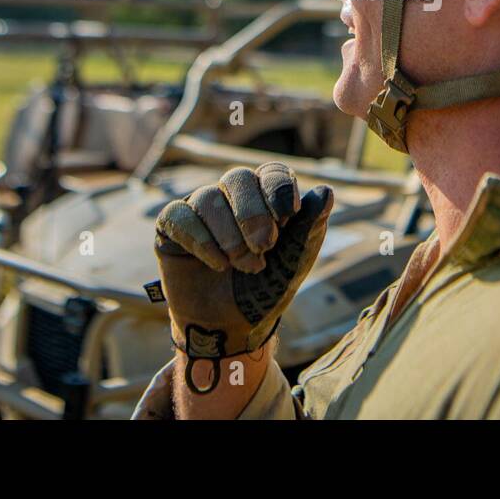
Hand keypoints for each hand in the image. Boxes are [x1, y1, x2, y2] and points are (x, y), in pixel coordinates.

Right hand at [153, 162, 332, 392]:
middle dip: (253, 214)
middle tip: (264, 247)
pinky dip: (200, 240)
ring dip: (230, 236)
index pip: (271, 171)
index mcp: (266, 196)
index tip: (289, 216)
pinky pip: (177, 215)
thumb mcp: (296, 259)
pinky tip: (217, 264)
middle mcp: (232, 196)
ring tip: (244, 266)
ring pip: (208, 197)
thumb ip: (311, 225)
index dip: (278, 189)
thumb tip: (327, 192)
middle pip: (237, 177)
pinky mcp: (172, 227)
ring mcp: (201, 209)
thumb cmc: (268, 289)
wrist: (233, 327)